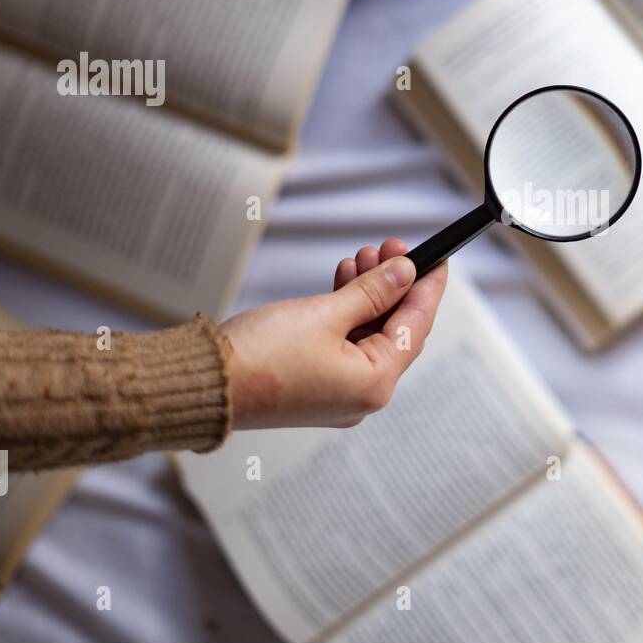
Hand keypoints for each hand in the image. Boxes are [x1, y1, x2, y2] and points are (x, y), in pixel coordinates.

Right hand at [220, 238, 446, 430]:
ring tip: (362, 256)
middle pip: (394, 331)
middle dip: (393, 285)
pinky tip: (342, 280)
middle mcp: (361, 396)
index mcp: (374, 384)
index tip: (438, 259)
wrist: (204, 385)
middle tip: (390, 247)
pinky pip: (344, 345)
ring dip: (368, 294)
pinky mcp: (314, 386)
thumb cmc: (260, 356)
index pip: (415, 327)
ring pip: (368, 335)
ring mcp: (337, 394)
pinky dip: (346, 313)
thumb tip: (404, 273)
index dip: (428, 288)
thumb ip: (371, 291)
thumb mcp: (325, 313)